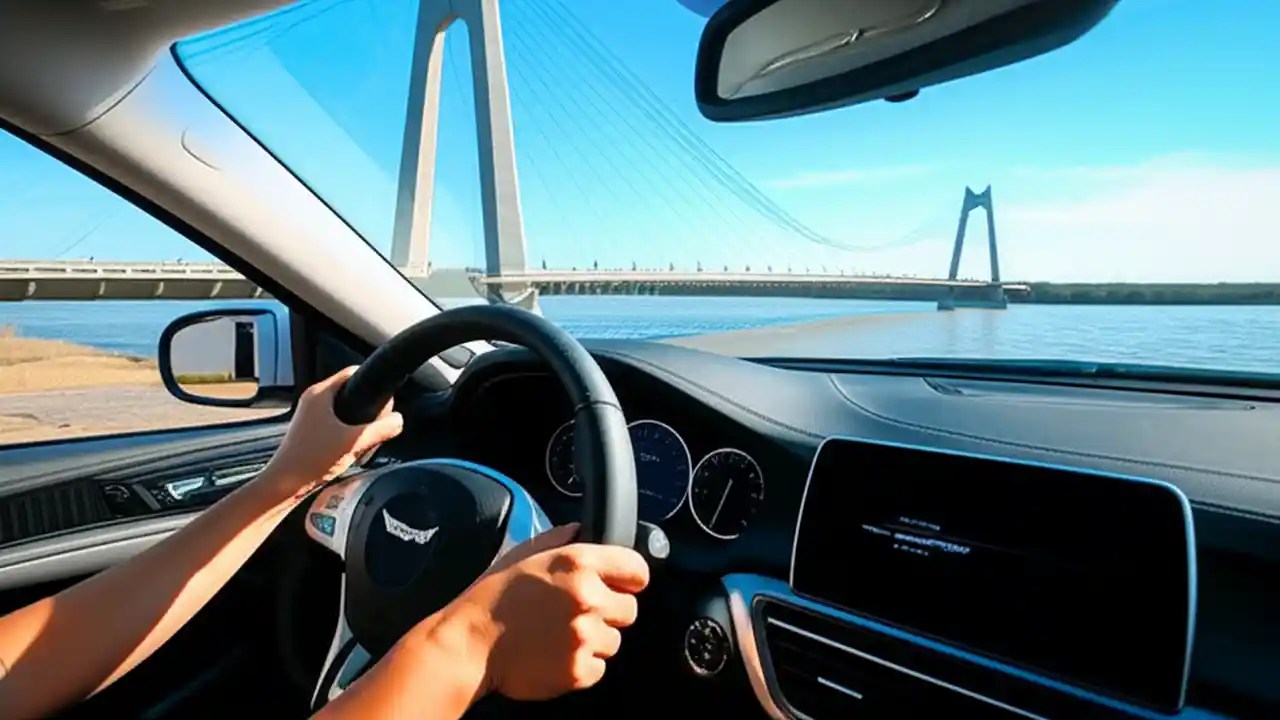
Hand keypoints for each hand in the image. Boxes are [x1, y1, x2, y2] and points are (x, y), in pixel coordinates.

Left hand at [262, 366, 402, 495]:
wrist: (284, 485)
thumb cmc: (312, 461)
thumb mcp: (354, 443)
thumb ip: (381, 429)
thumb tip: (398, 420)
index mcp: (320, 393)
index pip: (353, 372)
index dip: (372, 382)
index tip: (385, 398)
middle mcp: (313, 399)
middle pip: (349, 390)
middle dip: (367, 404)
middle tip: (378, 421)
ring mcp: (309, 414)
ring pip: (342, 406)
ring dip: (357, 419)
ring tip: (365, 435)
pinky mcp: (309, 429)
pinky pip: (335, 420)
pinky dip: (346, 428)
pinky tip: (351, 445)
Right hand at [439, 524, 649, 700]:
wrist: (469, 643)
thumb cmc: (494, 597)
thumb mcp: (526, 552)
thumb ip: (563, 539)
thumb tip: (585, 531)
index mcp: (579, 563)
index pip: (638, 570)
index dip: (627, 578)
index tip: (618, 585)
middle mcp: (588, 598)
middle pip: (630, 609)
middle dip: (609, 611)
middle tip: (576, 612)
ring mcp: (584, 636)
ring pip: (614, 641)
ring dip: (594, 639)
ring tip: (559, 633)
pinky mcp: (578, 670)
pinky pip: (599, 668)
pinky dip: (581, 665)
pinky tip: (554, 653)